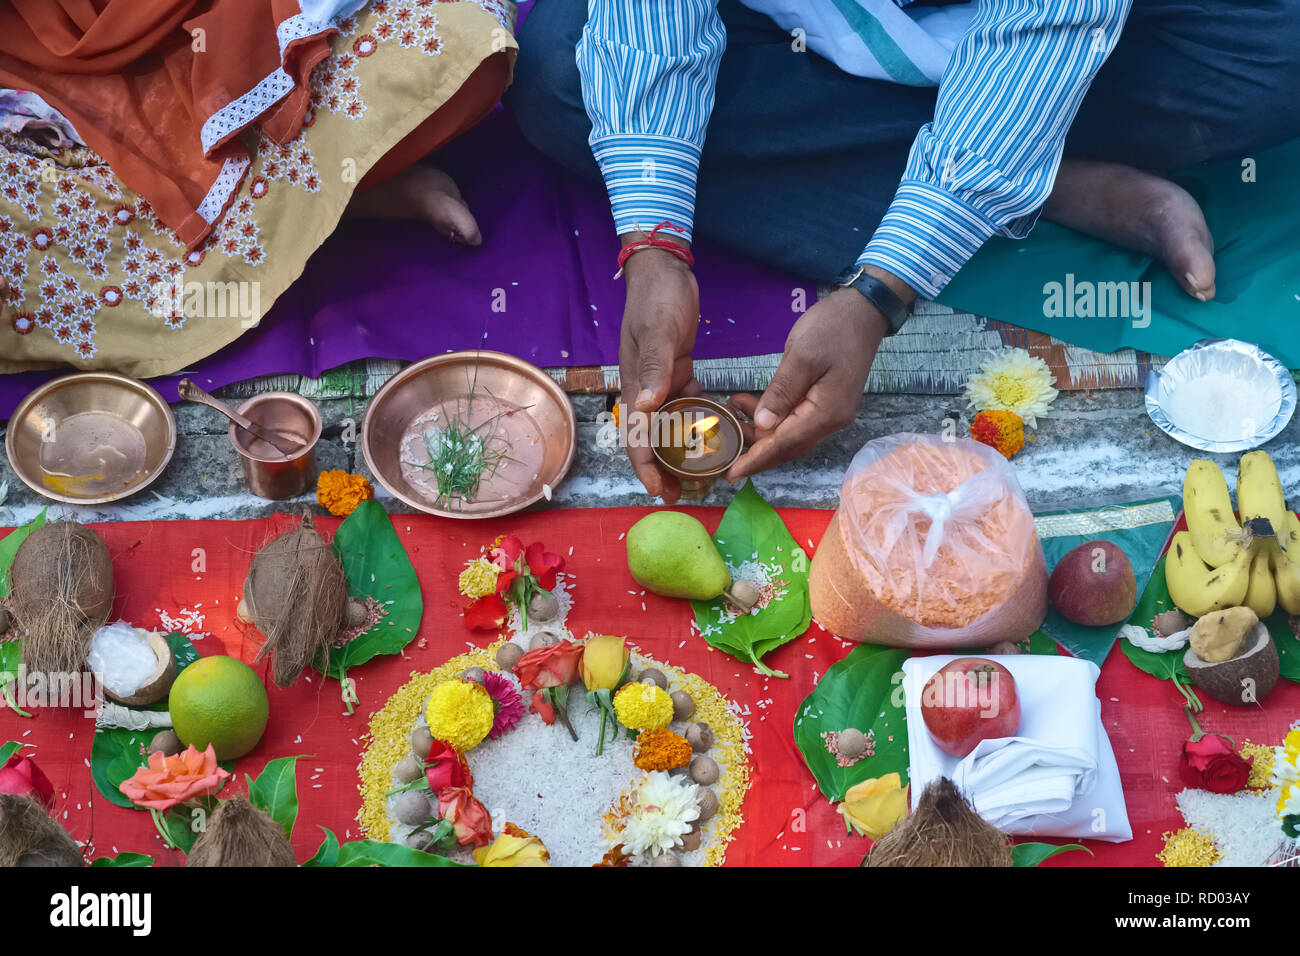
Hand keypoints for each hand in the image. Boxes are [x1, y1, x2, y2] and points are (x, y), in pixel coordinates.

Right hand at [618, 237, 699, 502]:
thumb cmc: (658, 299)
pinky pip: (687, 404)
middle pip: (651, 441)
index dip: (647, 469)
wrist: (662, 271)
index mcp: (636, 386)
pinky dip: (699, 420)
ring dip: (682, 451)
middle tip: (683, 494)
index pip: (636, 438)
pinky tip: (718, 431)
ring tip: (702, 473)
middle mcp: (646, 390)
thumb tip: (646, 406)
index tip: (662, 492)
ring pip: (670, 426)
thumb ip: (654, 367)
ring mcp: (661, 382)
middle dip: (663, 470)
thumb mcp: (659, 331)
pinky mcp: (677, 372)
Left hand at [725, 287, 887, 481]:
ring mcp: (830, 413)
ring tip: (731, 415)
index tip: (731, 473)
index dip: (756, 460)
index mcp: (826, 413)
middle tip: (723, 448)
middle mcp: (830, 421)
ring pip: (789, 435)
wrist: (863, 312)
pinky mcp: (826, 402)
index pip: (784, 445)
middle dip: (754, 450)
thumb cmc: (833, 329)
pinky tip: (749, 404)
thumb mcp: (801, 356)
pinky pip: (795, 420)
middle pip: (787, 447)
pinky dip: (772, 418)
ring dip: (760, 432)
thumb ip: (781, 392)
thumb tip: (762, 424)